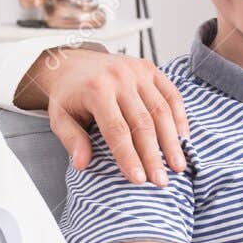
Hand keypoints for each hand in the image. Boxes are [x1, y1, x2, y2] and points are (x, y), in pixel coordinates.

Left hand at [19, 47, 188, 185]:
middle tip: (162, 181)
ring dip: (172, 141)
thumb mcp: (59, 117)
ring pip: (161, 110)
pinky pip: (171, 94)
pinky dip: (180, 117)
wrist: (73, 61)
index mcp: (95, 89)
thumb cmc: (68, 94)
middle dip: (154, 155)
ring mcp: (137, 71)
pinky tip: (183, 139)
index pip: (117, 130)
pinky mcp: (150, 69)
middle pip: (142, 123)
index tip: (139, 180)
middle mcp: (119, 77)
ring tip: (178, 166)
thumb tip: (82, 164)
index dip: (129, 156)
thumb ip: (71, 140)